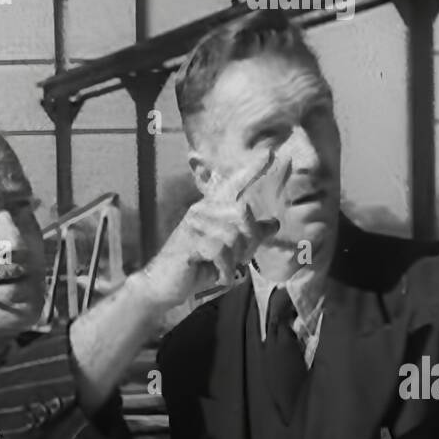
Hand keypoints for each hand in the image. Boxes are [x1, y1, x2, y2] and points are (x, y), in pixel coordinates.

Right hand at [138, 148, 279, 308]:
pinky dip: (224, 269)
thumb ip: (249, 236)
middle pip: (242, 213)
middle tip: (241, 261)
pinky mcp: (190, 241)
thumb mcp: (229, 252)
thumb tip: (275, 223)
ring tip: (224, 270)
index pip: (234, 185)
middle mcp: (202, 210)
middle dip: (249, 242)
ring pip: (234, 235)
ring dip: (235, 260)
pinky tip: (218, 277)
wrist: (163, 286)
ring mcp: (194, 224)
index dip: (252, 169)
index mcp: (211, 209)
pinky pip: (221, 251)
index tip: (270, 153)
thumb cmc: (196, 267)